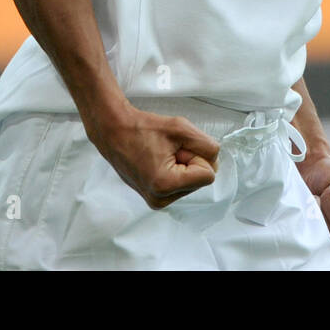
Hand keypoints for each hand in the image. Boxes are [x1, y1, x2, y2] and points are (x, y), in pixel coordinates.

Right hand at [85, 102, 219, 208]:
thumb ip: (208, 146)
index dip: (197, 155)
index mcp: (165, 185)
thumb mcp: (183, 128)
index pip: (208, 175)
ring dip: (183, 165)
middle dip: (190, 161)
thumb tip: (215, 163)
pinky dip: (175, 171)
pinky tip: (158, 161)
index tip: (177, 147)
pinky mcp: (154, 198)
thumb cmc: (143, 128)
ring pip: (191, 182)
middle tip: (167, 150)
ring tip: (161, 154)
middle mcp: (159, 199)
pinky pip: (180, 184)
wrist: (114, 131)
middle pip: (200, 180)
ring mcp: (155, 201)